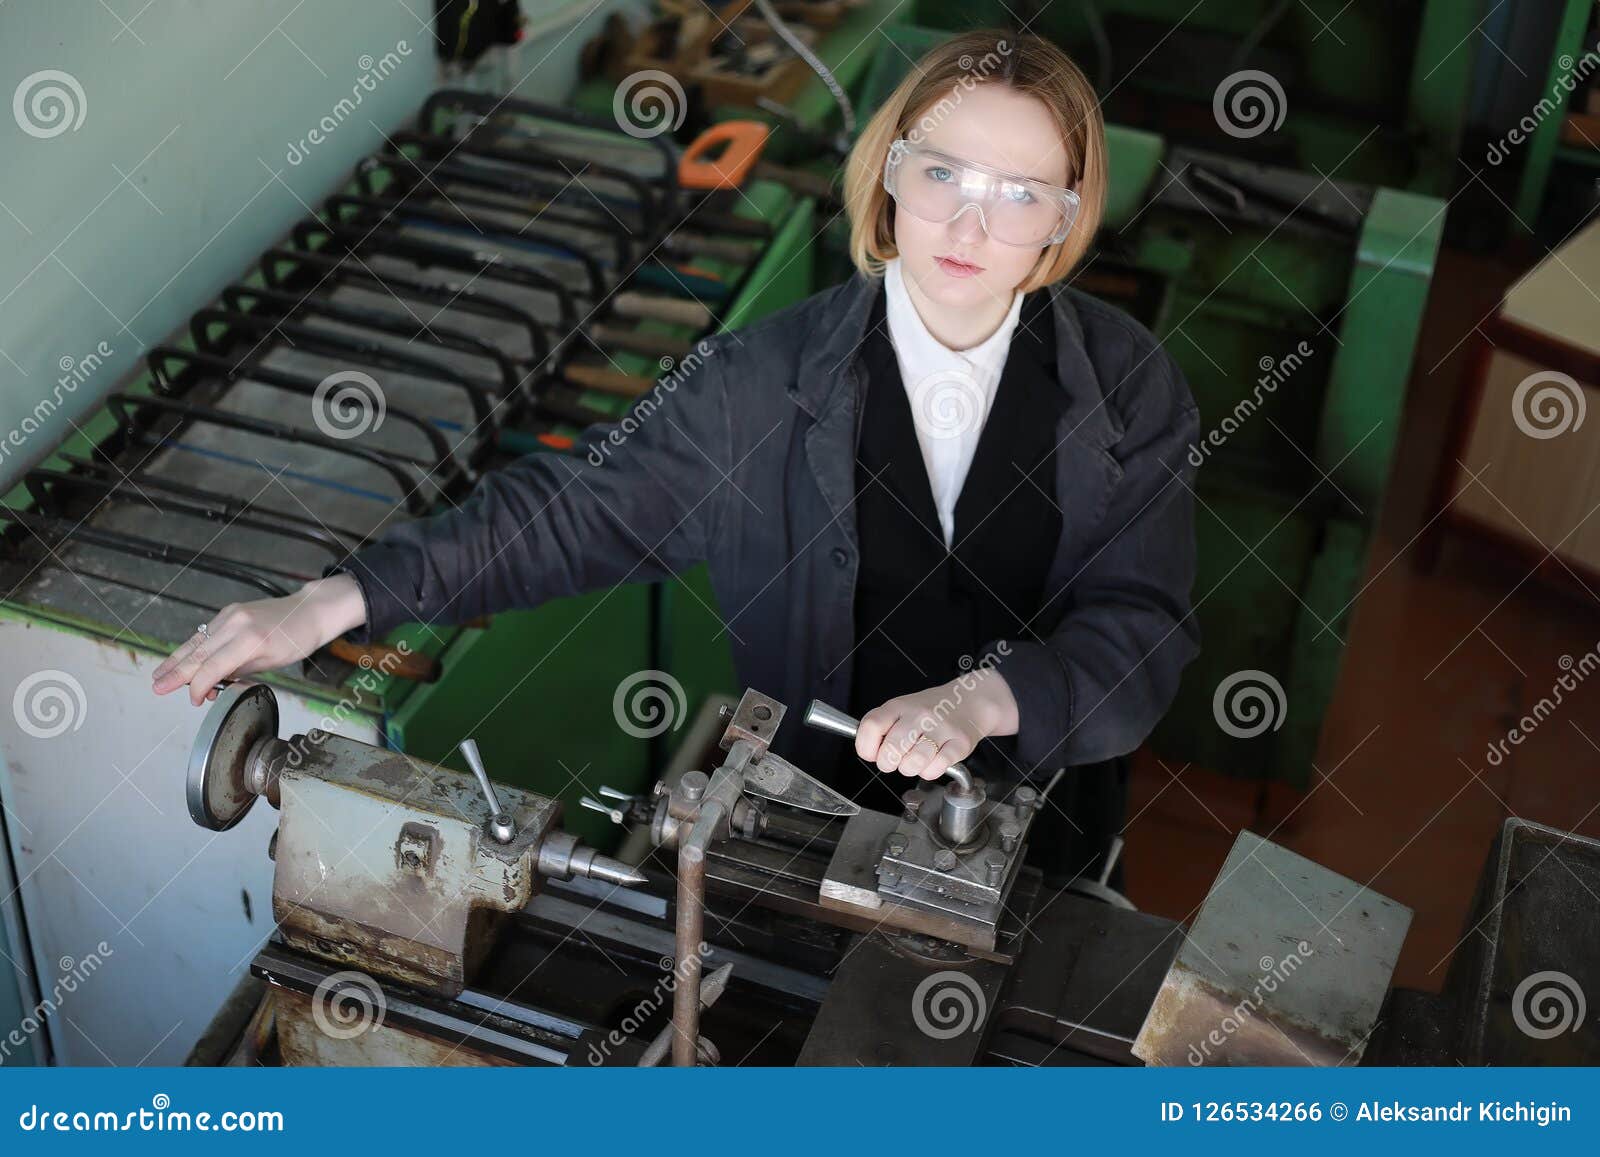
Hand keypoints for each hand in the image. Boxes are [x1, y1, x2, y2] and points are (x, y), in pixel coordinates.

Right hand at [151, 574, 367, 705]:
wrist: (309, 611)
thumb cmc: (297, 640)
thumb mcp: (271, 664)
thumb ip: (239, 671)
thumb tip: (214, 683)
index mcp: (251, 641)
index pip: (213, 668)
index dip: (198, 686)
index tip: (194, 700)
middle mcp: (237, 624)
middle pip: (198, 653)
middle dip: (175, 672)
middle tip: (156, 687)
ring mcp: (231, 615)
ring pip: (197, 641)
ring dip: (177, 659)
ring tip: (160, 675)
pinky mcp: (229, 611)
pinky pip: (206, 632)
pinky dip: (193, 647)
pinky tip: (182, 659)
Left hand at [854, 669, 1019, 780]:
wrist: (969, 702)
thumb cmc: (930, 711)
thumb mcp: (901, 709)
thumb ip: (882, 727)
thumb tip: (869, 753)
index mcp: (899, 706)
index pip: (872, 725)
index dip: (866, 746)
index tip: (871, 754)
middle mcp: (920, 714)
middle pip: (891, 749)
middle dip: (888, 763)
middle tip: (893, 761)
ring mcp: (941, 728)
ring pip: (913, 762)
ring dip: (909, 769)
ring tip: (913, 761)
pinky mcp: (959, 743)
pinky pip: (936, 768)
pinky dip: (929, 772)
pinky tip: (931, 762)